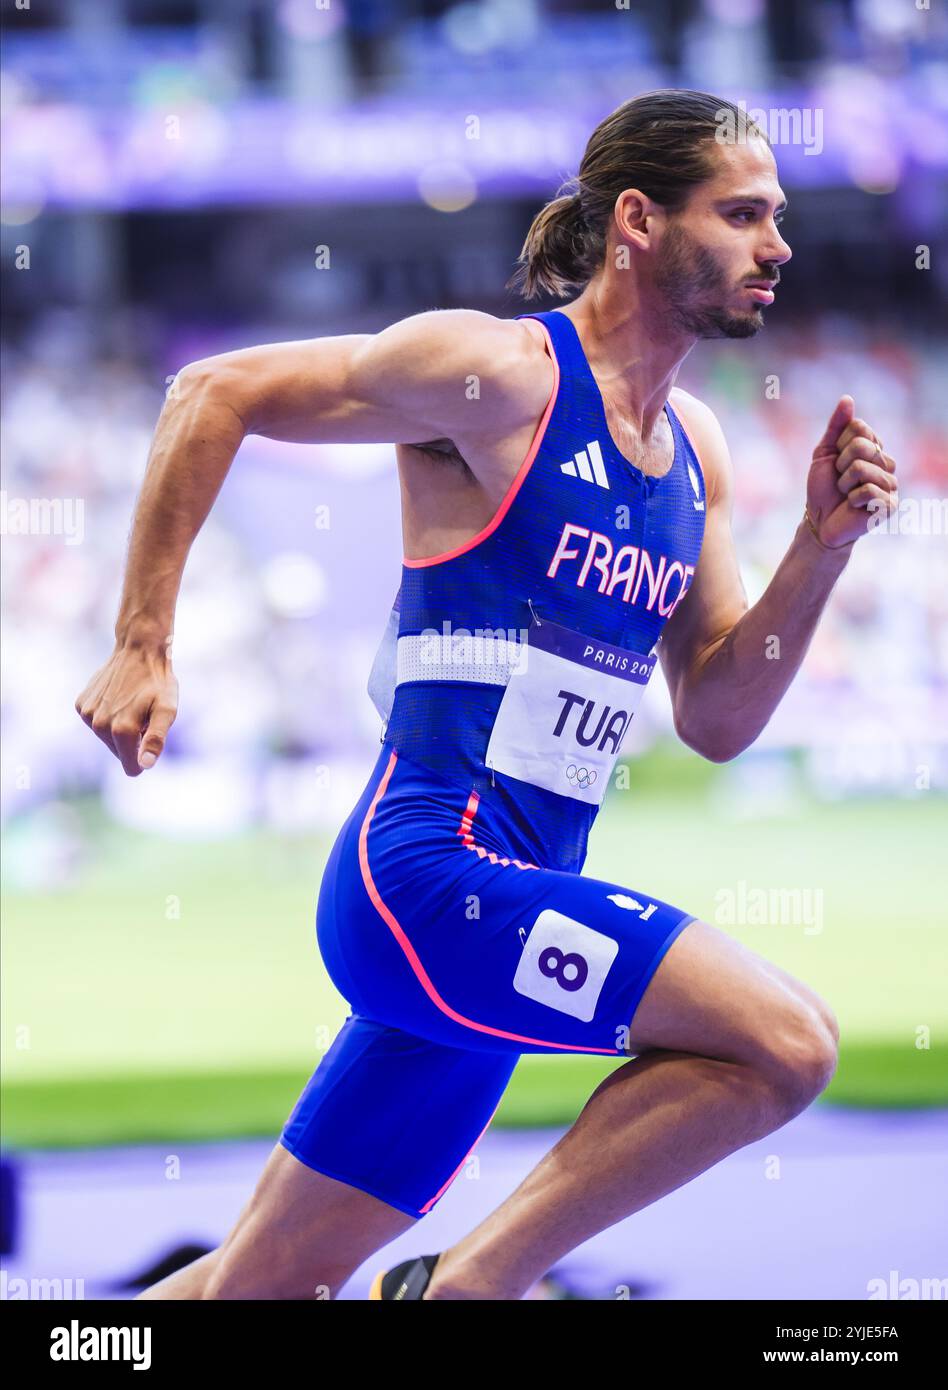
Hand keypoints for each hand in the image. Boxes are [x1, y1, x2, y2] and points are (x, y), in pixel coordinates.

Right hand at [75, 639, 177, 775]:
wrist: (138, 650)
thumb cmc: (157, 682)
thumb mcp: (167, 710)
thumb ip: (156, 740)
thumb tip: (145, 765)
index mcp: (122, 730)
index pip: (132, 767)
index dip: (144, 758)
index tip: (150, 736)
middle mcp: (100, 725)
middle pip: (119, 752)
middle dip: (133, 740)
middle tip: (143, 715)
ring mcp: (87, 714)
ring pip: (107, 738)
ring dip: (120, 727)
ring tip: (131, 705)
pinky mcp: (80, 705)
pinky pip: (96, 722)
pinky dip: (107, 715)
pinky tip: (117, 697)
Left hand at [806, 396, 898, 548]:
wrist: (820, 520)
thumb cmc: (823, 488)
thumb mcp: (824, 452)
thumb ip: (836, 426)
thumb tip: (847, 398)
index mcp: (874, 448)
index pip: (859, 427)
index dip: (839, 444)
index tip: (836, 460)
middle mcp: (886, 463)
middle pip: (862, 446)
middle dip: (841, 464)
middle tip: (840, 480)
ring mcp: (891, 484)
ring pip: (862, 468)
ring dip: (844, 483)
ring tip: (846, 493)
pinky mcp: (890, 505)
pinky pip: (867, 491)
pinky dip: (852, 499)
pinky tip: (854, 506)